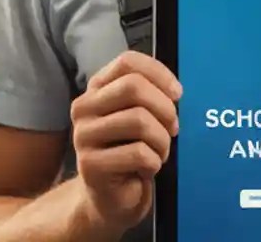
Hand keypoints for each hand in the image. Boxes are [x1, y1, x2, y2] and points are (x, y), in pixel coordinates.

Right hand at [71, 51, 181, 233]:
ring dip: (162, 140)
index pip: (127, 62)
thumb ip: (150, 96)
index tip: (177, 94)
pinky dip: (154, 163)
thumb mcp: (140, 116)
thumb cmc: (130, 152)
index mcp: (97, 89)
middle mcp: (84, 108)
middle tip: (172, 128)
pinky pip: (139, 153)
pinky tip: (146, 170)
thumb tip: (174, 91)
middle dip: (164, 109)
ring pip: (139, 120)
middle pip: (134, 87)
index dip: (159, 73)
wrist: (110, 198)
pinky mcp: (89, 165)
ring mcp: (83, 136)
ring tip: (159, 152)